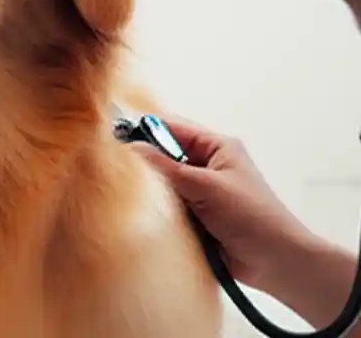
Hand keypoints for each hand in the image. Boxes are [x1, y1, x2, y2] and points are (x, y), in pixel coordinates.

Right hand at [131, 114, 318, 295]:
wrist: (276, 261)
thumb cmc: (250, 216)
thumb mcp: (207, 186)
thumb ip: (167, 167)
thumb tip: (132, 148)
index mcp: (216, 147)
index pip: (172, 127)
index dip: (144, 129)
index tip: (112, 137)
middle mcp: (207, 164)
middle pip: (165, 154)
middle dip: (144, 161)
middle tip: (114, 167)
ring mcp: (201, 190)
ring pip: (163, 182)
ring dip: (150, 188)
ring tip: (124, 191)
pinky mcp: (196, 214)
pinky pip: (168, 204)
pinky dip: (157, 207)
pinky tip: (141, 211)